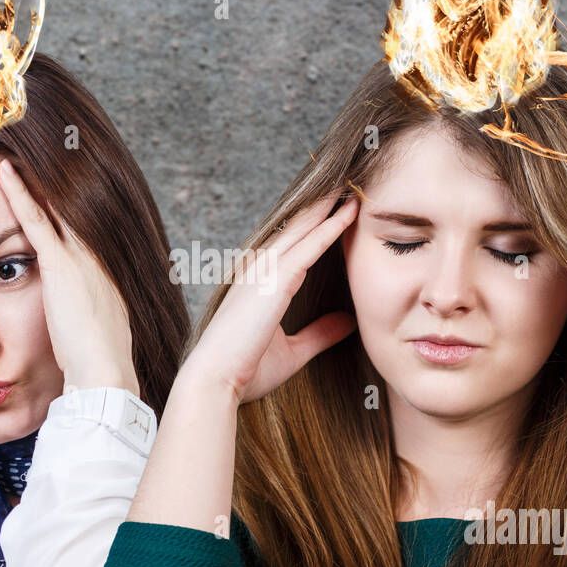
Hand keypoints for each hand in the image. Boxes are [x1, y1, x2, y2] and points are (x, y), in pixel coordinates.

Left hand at [0, 157, 137, 393]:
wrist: (105, 374)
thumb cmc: (98, 363)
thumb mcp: (97, 329)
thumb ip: (88, 312)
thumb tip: (79, 317)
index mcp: (105, 269)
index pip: (82, 223)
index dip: (67, 199)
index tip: (53, 177)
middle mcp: (96, 255)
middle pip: (70, 204)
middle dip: (53, 177)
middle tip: (39, 144)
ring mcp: (80, 256)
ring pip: (53, 204)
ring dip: (33, 176)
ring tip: (14, 147)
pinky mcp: (60, 264)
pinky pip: (33, 220)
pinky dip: (17, 193)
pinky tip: (1, 170)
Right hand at [184, 190, 358, 404]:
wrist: (214, 383)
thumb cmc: (244, 371)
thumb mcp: (293, 352)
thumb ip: (319, 333)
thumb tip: (347, 322)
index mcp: (257, 283)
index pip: (291, 246)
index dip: (313, 225)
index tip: (336, 208)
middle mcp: (258, 269)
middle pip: (296, 227)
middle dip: (321, 205)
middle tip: (347, 183)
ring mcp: (264, 271)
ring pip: (303, 228)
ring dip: (328, 206)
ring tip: (352, 185)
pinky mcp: (273, 280)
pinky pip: (309, 246)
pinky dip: (329, 227)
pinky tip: (348, 212)